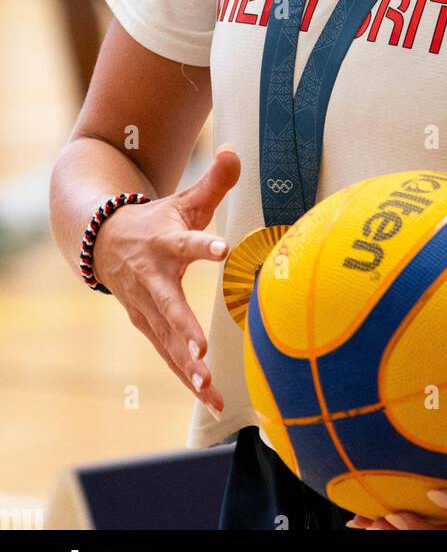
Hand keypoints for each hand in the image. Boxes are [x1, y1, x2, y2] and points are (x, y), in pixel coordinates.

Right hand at [91, 144, 240, 418]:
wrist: (103, 243)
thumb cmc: (157, 220)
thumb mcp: (184, 200)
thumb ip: (214, 181)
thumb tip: (237, 151)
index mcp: (164, 242)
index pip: (185, 241)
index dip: (202, 244)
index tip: (221, 249)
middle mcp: (152, 279)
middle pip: (169, 306)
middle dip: (183, 330)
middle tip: (200, 353)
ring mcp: (146, 307)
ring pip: (166, 340)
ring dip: (186, 366)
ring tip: (208, 386)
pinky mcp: (149, 327)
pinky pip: (169, 357)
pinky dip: (188, 380)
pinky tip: (212, 401)